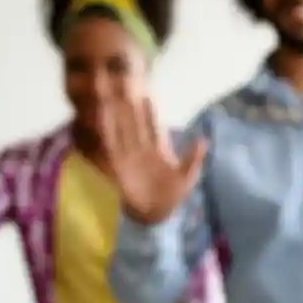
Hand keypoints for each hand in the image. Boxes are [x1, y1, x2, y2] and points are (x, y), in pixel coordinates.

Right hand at [99, 97, 207, 224]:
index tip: (147, 93)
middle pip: (133, 123)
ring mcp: (125, 156)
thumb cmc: (171, 198)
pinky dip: (103, 135)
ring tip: (109, 98)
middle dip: (128, 106)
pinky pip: (107, 148)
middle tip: (123, 86)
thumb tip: (204, 139)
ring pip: (119, 131)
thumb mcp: (186, 178)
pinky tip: (99, 121)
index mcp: (158, 149)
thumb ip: (193, 159)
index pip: (152, 126)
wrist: (154, 217)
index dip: (149, 111)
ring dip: (114, 115)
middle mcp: (139, 149)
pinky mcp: (113, 167)